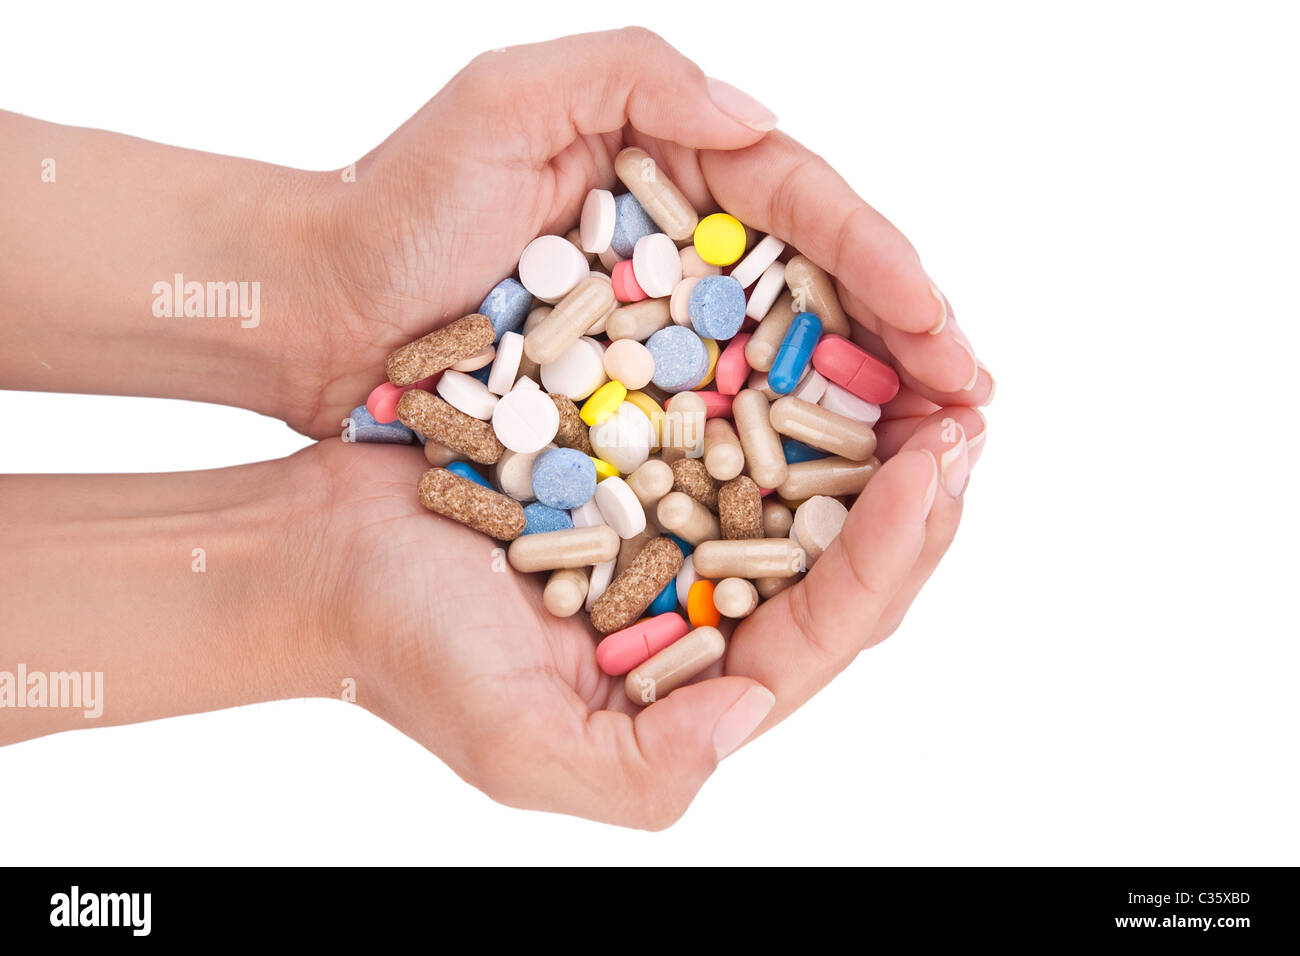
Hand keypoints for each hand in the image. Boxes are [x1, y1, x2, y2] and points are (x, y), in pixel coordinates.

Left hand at [290, 28, 992, 436]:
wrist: (314, 308)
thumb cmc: (396, 201)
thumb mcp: (506, 99)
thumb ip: (634, 75)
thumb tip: (761, 117)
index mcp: (676, 173)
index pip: (807, 211)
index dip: (882, 265)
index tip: (940, 327)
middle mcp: (685, 256)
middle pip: (821, 296)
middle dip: (902, 347)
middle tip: (971, 407)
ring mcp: (660, 332)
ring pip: (785, 369)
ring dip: (862, 414)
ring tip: (934, 458)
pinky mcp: (626, 401)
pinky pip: (719, 429)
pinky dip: (780, 459)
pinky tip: (834, 496)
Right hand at [307, 395, 984, 828]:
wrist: (322, 557)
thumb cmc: (404, 652)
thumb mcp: (516, 744)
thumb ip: (644, 771)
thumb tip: (753, 709)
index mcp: (693, 686)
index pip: (827, 630)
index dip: (891, 556)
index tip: (934, 470)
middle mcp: (702, 615)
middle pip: (843, 563)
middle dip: (915, 492)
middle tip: (966, 409)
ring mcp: (677, 537)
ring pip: (804, 491)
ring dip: (870, 435)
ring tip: (925, 368)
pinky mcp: (643, 471)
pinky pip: (735, 431)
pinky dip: (784, 393)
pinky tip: (820, 341)